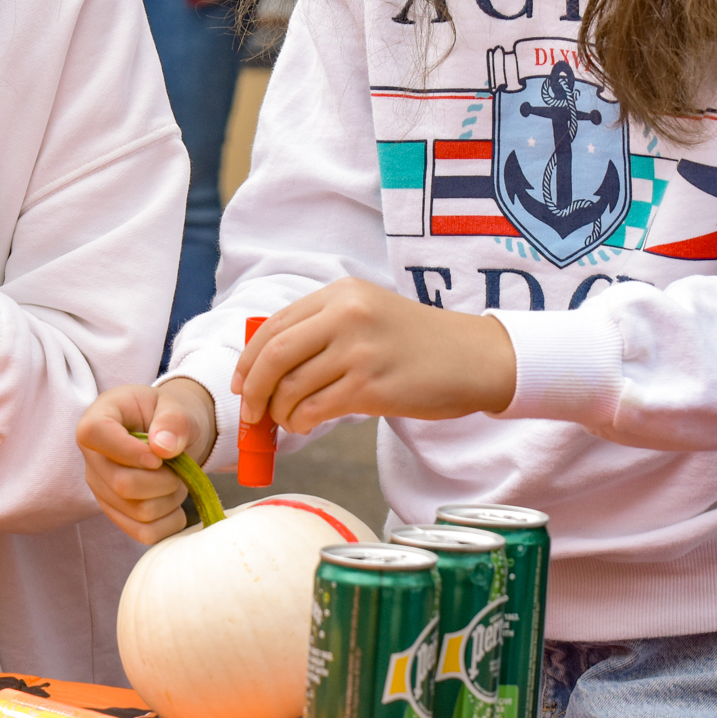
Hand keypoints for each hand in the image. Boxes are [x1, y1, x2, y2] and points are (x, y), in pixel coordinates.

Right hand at [76, 378, 217, 543]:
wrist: (172, 435)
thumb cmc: (169, 415)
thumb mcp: (177, 406)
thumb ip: (173, 421)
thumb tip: (163, 447)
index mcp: (98, 418)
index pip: (93, 434)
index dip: (128, 450)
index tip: (159, 456)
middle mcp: (93, 457)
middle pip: (121, 484)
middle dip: (163, 479)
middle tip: (179, 466)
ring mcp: (101, 489)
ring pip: (138, 511)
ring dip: (170, 498)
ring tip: (176, 478)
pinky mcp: (116, 514)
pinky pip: (144, 533)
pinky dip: (169, 521)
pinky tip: (173, 500)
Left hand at [232, 278, 516, 433]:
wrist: (475, 358)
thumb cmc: (417, 343)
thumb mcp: (368, 314)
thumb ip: (322, 328)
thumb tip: (264, 364)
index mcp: (341, 293)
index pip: (275, 326)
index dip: (249, 359)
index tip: (241, 383)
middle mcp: (347, 315)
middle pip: (275, 355)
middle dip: (253, 388)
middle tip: (250, 411)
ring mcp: (360, 350)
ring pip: (292, 386)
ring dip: (279, 411)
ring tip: (287, 420)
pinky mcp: (372, 387)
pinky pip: (316, 409)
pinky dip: (301, 421)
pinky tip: (306, 424)